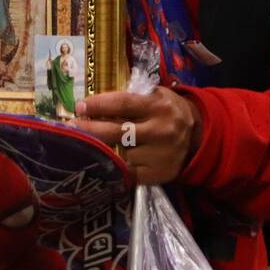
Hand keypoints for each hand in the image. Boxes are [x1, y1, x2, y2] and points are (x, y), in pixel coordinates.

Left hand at [72, 88, 202, 185]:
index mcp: (158, 105)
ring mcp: (160, 155)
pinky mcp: (159, 174)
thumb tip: (92, 104)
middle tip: (71, 127)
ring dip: (103, 148)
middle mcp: (160, 130)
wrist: (198, 136)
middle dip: (90, 129)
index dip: (99, 105)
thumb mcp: (156, 95)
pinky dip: (115, 166)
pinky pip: (128, 172)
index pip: (123, 104)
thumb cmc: (167, 111)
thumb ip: (131, 98)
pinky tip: (105, 160)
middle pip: (117, 131)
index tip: (79, 107)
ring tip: (89, 144)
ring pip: (120, 153)